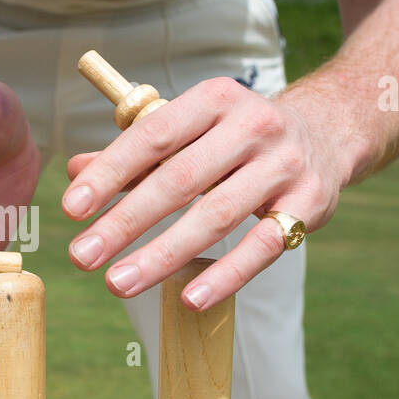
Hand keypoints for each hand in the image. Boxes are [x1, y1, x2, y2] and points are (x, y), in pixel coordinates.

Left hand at [62, 76, 349, 310]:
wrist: (327, 132)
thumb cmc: (236, 137)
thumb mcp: (190, 130)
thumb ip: (135, 153)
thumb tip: (75, 172)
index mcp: (214, 100)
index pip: (153, 136)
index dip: (110, 172)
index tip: (71, 208)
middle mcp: (252, 126)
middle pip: (179, 180)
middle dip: (125, 222)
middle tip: (82, 255)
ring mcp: (284, 165)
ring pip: (216, 216)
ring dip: (163, 255)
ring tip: (118, 283)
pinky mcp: (309, 204)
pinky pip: (262, 246)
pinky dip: (225, 274)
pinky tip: (189, 298)